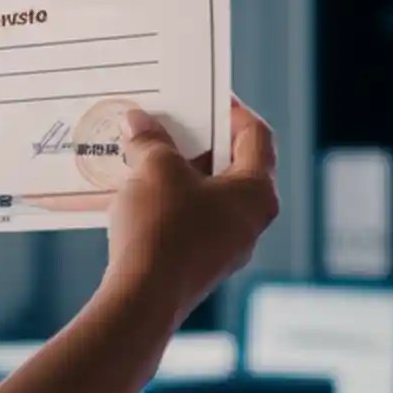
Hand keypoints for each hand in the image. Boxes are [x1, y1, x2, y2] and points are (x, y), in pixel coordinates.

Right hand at [105, 97, 278, 320]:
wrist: (142, 298)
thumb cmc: (161, 227)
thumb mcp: (154, 169)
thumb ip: (150, 140)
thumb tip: (138, 121)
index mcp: (256, 192)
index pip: (255, 135)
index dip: (231, 109)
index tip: (204, 94)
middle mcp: (251, 220)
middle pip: (231, 165)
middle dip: (196, 141)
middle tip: (166, 120)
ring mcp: (227, 246)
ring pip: (206, 195)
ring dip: (177, 171)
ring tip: (143, 152)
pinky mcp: (199, 264)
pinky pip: (189, 220)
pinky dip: (167, 200)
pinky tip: (135, 191)